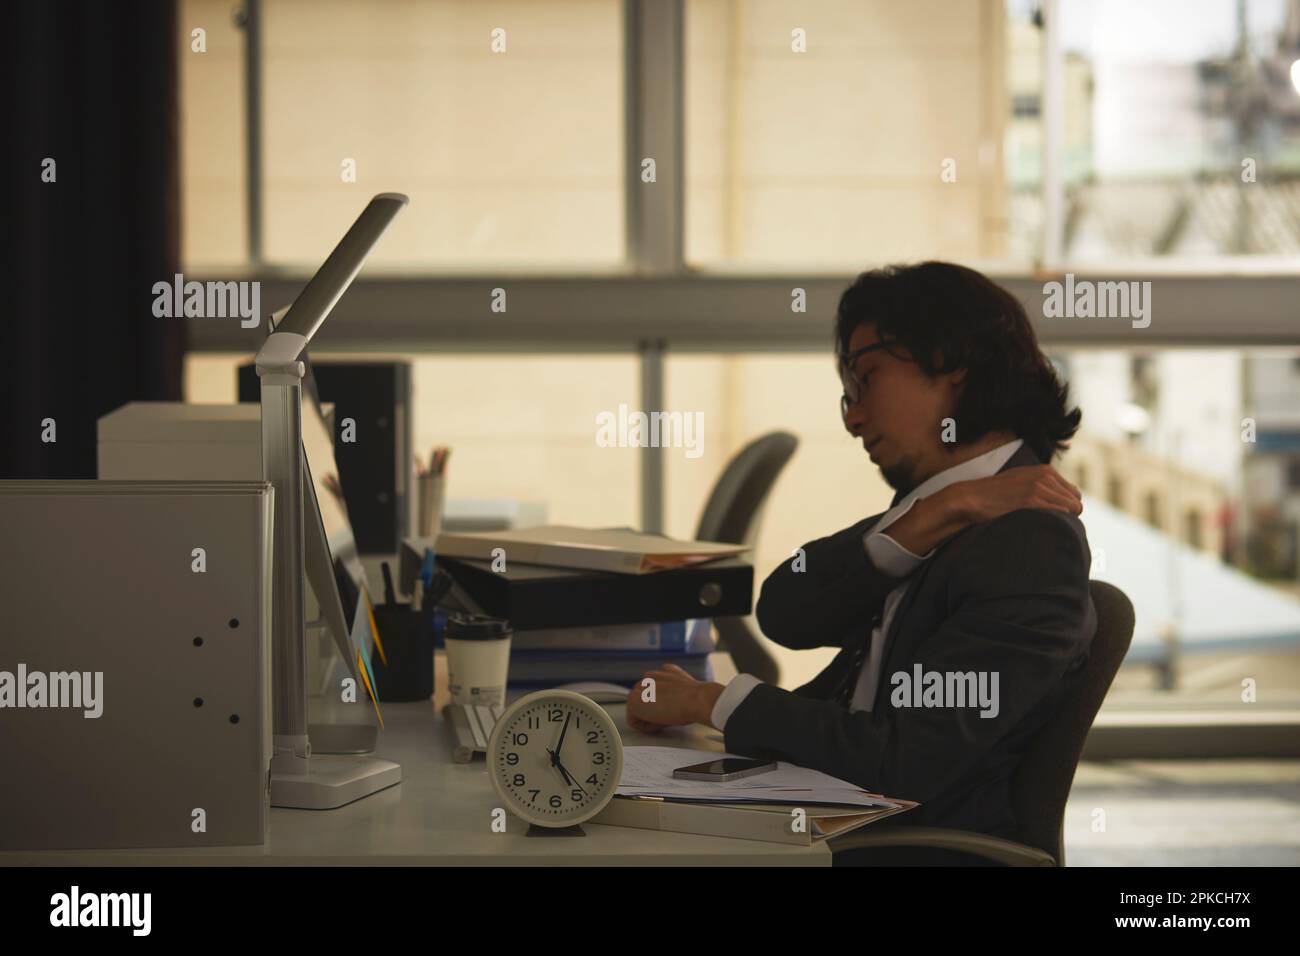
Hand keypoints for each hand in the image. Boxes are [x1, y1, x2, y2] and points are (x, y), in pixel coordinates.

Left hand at [625, 663, 724, 733]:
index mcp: (662, 671)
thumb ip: (670, 691)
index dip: (664, 706)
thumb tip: (668, 704)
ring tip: (667, 715)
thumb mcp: (682, 690)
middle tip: (671, 713)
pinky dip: (646, 726)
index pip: (655, 693)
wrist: (696, 700)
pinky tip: (660, 720)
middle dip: (654, 711)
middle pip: (645, 702)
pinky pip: (634, 721)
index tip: (674, 708)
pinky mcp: (633, 701)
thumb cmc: (695, 699)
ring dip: (650, 718)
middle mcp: (649, 676)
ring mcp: (638, 687)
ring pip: (639, 711)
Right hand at [945, 464, 1081, 523]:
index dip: (1065, 507)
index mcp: (1046, 471)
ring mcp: (1040, 487)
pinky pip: (1061, 514)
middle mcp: (1046, 476)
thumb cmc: (994, 494)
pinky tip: (1040, 526)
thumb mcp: (1021, 481)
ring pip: (1072, 510)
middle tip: (1048, 524)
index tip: (1051, 516)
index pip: (1073, 493)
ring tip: (1042, 525)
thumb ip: (1041, 485)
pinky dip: (1056, 523)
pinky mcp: (1033, 500)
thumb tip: (1060, 501)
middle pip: (1075, 502)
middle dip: (1067, 515)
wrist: (972, 497)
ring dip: (1062, 521)